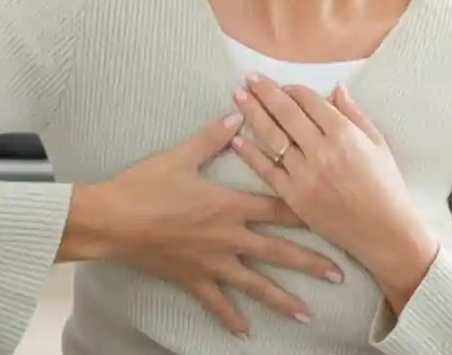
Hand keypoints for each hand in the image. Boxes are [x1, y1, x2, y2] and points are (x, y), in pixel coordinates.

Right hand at [78, 113, 343, 336]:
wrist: (111, 219)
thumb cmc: (145, 184)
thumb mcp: (181, 156)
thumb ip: (213, 138)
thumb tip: (237, 117)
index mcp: (229, 204)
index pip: (279, 208)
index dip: (309, 211)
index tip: (335, 216)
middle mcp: (228, 236)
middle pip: (278, 251)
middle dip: (311, 263)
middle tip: (340, 273)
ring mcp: (212, 261)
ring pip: (255, 284)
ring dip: (283, 299)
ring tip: (308, 313)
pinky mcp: (192, 278)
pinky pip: (216, 303)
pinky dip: (231, 318)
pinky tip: (246, 332)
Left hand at [228, 77, 438, 291]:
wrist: (384, 233)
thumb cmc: (386, 186)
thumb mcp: (378, 144)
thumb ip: (354, 114)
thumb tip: (336, 88)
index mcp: (344, 134)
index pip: (310, 101)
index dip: (292, 89)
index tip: (280, 84)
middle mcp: (321, 150)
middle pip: (285, 113)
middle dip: (265, 92)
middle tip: (249, 79)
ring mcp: (304, 174)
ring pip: (272, 137)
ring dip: (252, 114)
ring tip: (238, 96)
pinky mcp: (293, 197)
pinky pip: (266, 169)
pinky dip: (250, 152)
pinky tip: (236, 138)